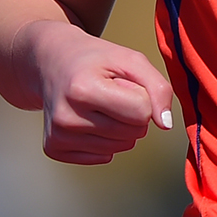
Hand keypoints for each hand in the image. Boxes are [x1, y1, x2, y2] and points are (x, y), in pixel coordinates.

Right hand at [25, 20, 174, 164]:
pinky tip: (89, 118)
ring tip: (99, 104)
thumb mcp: (130, 59)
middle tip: (111, 92)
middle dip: (132, 112)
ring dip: (120, 126)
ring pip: (121, 147)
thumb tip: (166, 124)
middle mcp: (67, 116)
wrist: (51, 61)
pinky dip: (104, 139)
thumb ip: (158, 87)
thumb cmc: (94, 60)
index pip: (141, 112)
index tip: (122, 83)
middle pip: (133, 133)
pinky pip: (103, 156)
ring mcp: (58, 135)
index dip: (141, 96)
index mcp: (83, 89)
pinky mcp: (54, 148)